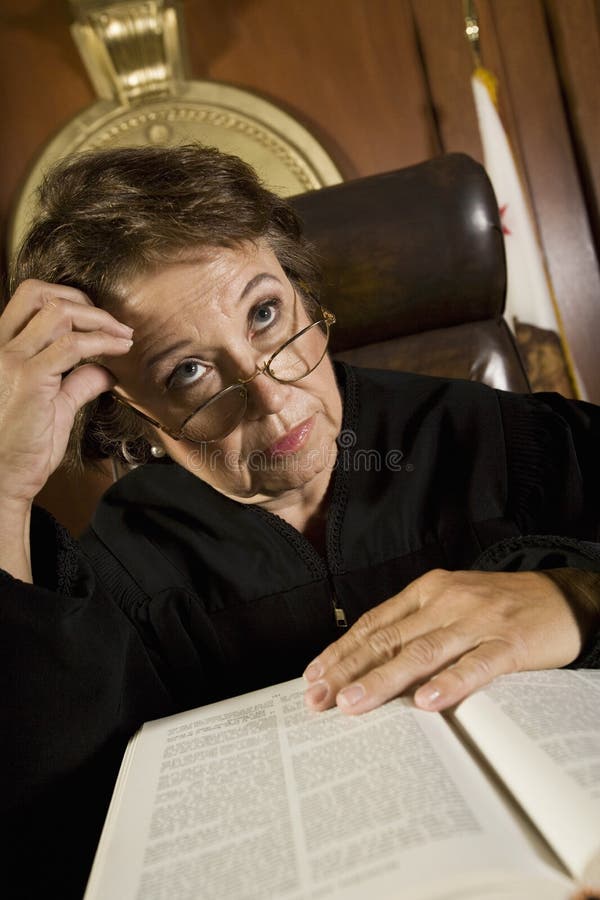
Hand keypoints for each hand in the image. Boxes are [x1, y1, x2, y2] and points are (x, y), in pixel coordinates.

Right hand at [0, 279, 132, 506]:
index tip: (98, 318)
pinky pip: (72, 346)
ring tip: (123, 336)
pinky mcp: (30, 380)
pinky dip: (102, 342)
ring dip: (99, 320)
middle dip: (83, 300)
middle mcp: (3, 348)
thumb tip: (105, 370)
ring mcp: (13, 361)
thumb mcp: (55, 405)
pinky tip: (119, 350)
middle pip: (40, 293)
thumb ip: (77, 383)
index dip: (68, 298)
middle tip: (114, 323)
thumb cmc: (23, 445)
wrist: (5, 476)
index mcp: (5, 349)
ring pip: (58, 313)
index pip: (29, 298)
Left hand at [303, 568, 586, 714]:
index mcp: (427, 590)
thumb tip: (368, 664)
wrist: (563, 595)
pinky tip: (427, 703)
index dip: (340, 651)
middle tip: (317, 699)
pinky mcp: (510, 643)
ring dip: (383, 680)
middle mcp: (446, 601)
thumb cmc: (499, 605)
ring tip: (353, 703)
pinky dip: (450, 684)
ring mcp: (477, 621)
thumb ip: (416, 627)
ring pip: (422, 653)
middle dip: (347, 670)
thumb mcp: (451, 603)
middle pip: (388, 639)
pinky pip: (476, 666)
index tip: (312, 678)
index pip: (373, 623)